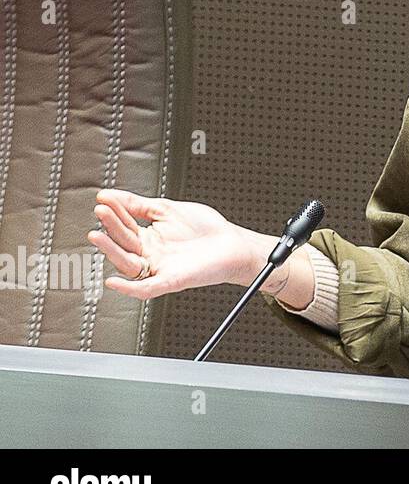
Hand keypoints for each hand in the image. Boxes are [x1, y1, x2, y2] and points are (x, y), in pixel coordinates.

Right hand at [88, 189, 262, 299]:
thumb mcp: (167, 210)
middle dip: (111, 228)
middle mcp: (150, 254)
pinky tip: (114, 281)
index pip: (125, 225)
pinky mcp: (170, 280)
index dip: (115, 212)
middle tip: (101, 213)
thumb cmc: (207, 229)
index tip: (104, 200)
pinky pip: (145, 288)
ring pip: (128, 264)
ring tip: (98, 236)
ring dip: (112, 251)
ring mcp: (159, 267)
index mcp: (149, 237)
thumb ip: (138, 205)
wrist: (234, 244)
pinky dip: (129, 287)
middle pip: (123, 243)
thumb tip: (109, 195)